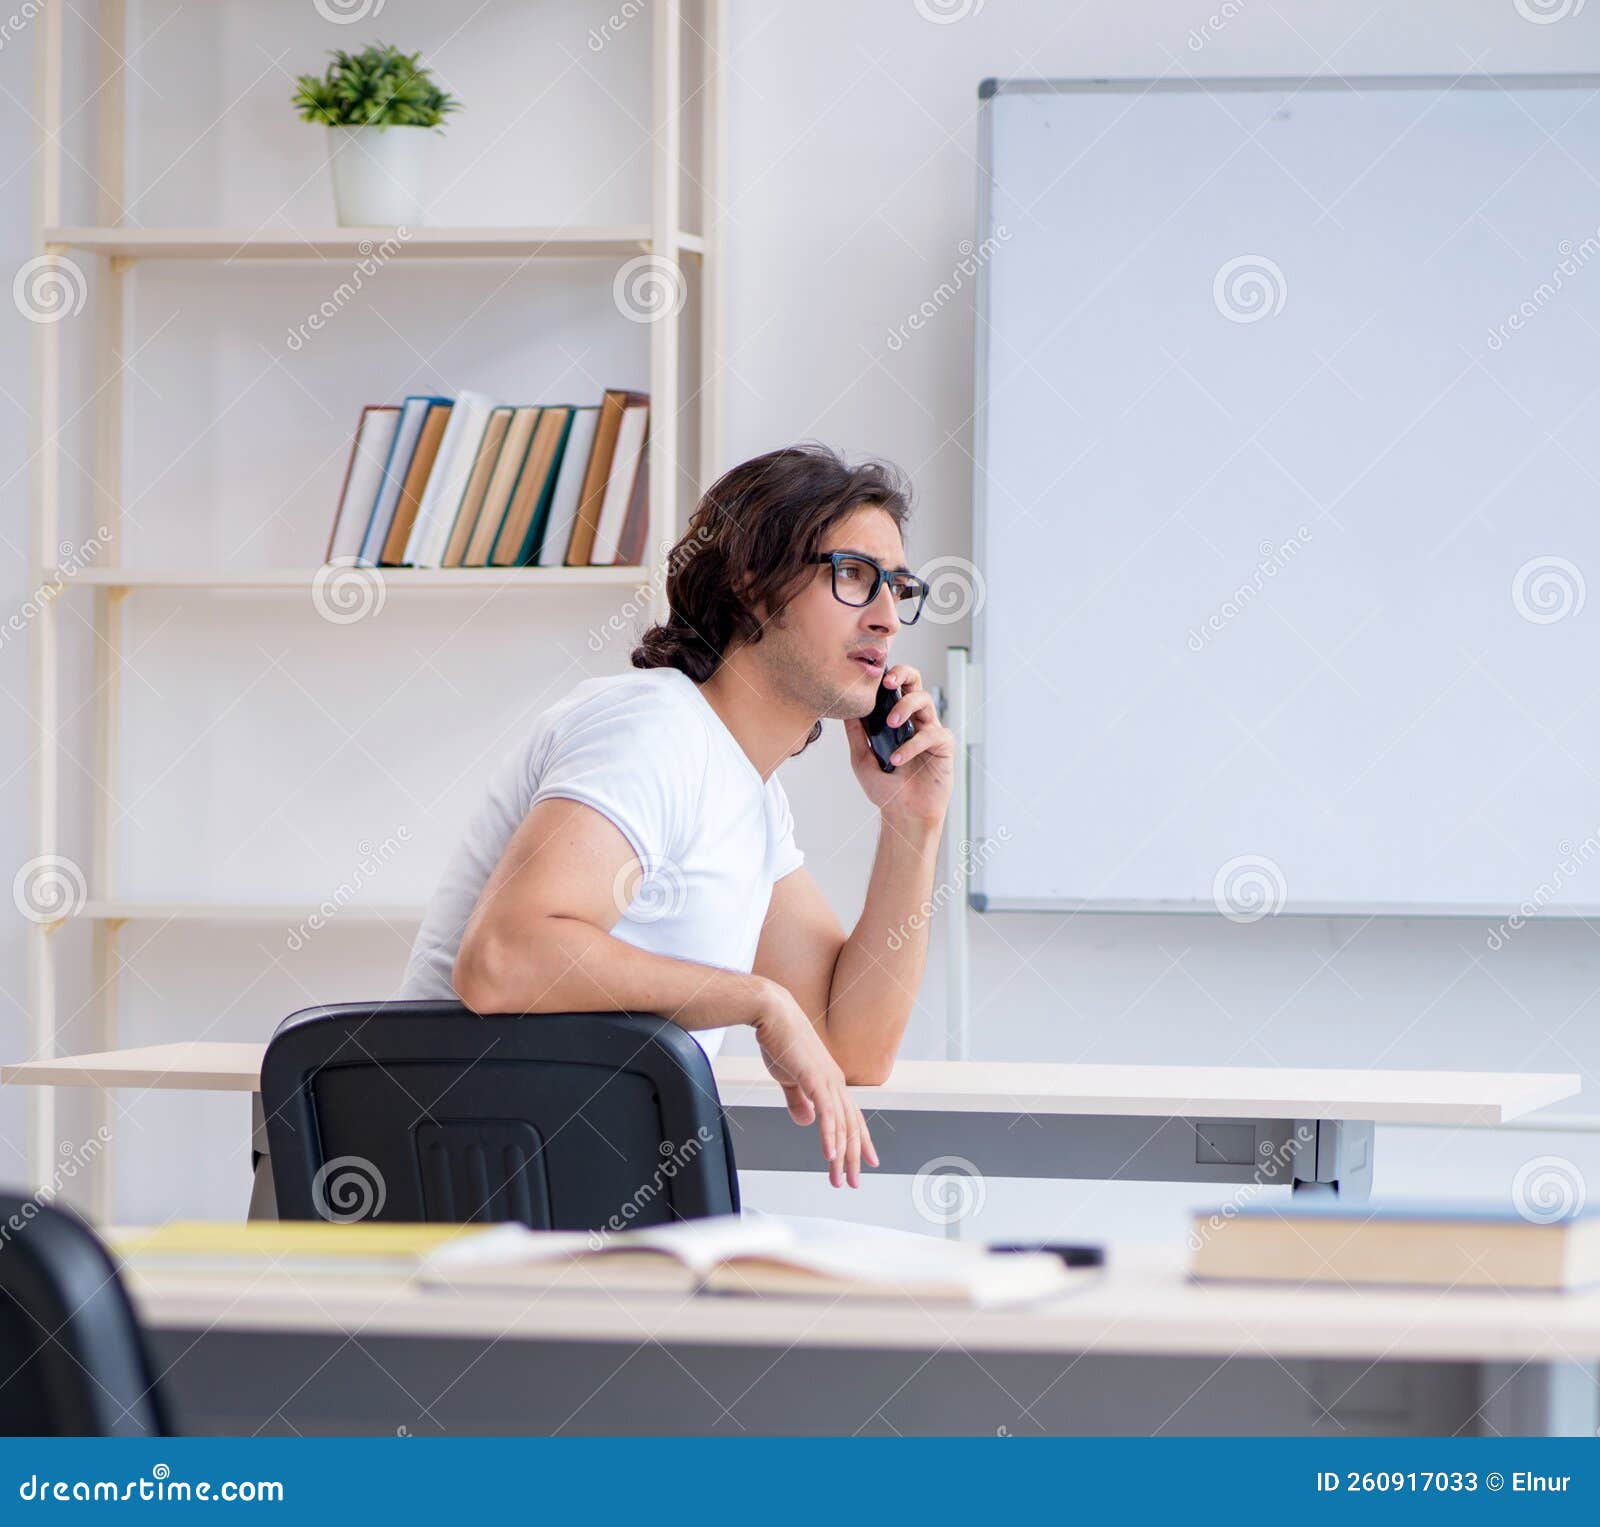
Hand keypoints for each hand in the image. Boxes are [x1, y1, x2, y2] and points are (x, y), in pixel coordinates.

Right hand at [751, 983, 878, 1187]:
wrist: (772, 1012)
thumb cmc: (779, 1039)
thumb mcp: (788, 1077)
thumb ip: (798, 1100)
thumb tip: (806, 1121)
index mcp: (830, 1080)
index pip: (851, 1116)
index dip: (859, 1140)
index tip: (865, 1161)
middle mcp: (835, 1081)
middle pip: (851, 1126)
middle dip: (853, 1157)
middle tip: (854, 1182)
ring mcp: (827, 1080)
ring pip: (842, 1125)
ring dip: (842, 1155)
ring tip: (841, 1178)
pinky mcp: (814, 1078)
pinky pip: (827, 1113)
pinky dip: (830, 1136)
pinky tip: (831, 1155)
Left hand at [845, 662, 953, 827]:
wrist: (902, 814)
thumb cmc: (885, 789)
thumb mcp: (862, 758)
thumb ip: (856, 733)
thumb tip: (846, 708)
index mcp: (897, 720)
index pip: (895, 688)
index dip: (887, 677)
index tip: (871, 677)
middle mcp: (915, 720)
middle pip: (915, 683)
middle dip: (903, 674)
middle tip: (888, 683)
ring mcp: (930, 730)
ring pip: (924, 700)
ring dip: (905, 707)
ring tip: (891, 723)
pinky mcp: (943, 745)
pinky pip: (931, 734)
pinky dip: (912, 745)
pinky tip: (897, 760)